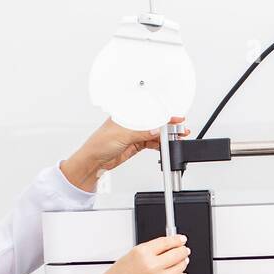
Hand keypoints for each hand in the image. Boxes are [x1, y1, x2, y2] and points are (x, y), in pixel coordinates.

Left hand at [60, 116, 188, 191]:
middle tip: (180, 127)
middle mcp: (131, 123)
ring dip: (165, 136)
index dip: (162, 113)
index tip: (174, 117)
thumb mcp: (122, 135)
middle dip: (167, 125)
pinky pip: (151, 143)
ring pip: (154, 133)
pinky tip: (166, 145)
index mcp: (127, 114)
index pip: (148, 111)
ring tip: (177, 137)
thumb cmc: (98, 143)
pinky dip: (159, 144)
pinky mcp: (135, 145)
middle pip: (153, 122)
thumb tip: (156, 130)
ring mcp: (134, 134)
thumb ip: (141, 132)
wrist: (93, 161)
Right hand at [91, 235, 189, 273]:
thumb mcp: (129, 256)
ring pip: (180, 268)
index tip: (181, 239)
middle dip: (183, 251)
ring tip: (182, 261)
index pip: (166, 242)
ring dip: (183, 263)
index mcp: (142, 253)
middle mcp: (151, 266)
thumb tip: (166, 247)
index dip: (177, 239)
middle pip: (177, 254)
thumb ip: (149, 251)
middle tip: (184, 250)